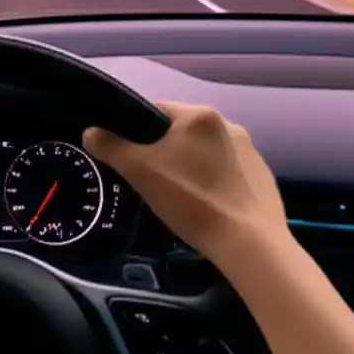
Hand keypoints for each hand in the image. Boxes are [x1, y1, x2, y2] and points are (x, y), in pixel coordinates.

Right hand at [83, 102, 286, 267]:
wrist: (249, 243)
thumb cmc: (191, 201)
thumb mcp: (141, 173)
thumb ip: (112, 147)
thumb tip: (91, 132)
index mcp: (200, 115)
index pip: (156, 110)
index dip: (136, 131)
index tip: (130, 158)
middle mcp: (230, 124)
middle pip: (182, 133)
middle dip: (165, 152)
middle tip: (152, 181)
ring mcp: (251, 151)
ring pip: (206, 153)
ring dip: (191, 167)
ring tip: (181, 197)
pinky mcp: (262, 176)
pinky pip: (228, 172)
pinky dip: (214, 183)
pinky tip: (208, 206)